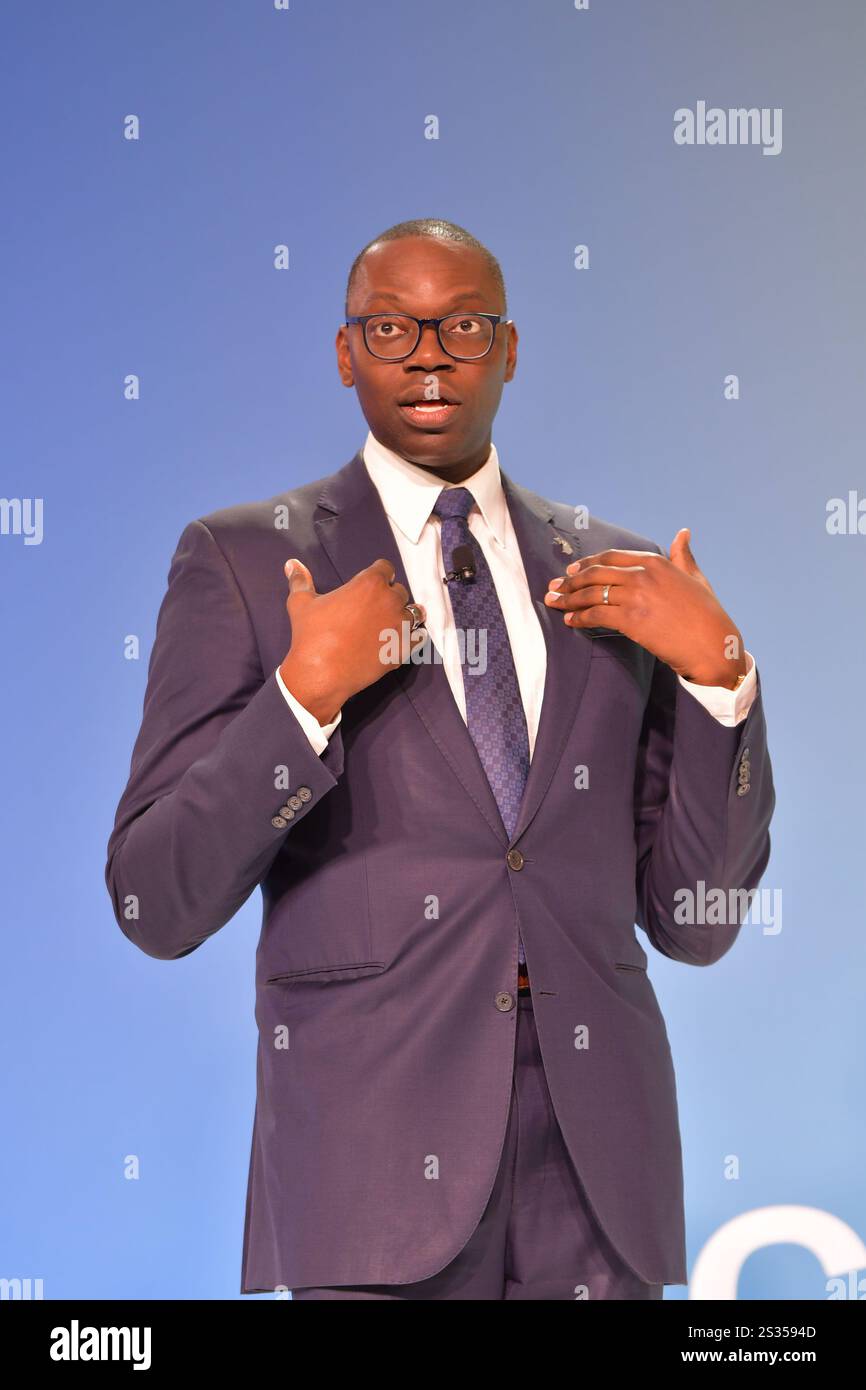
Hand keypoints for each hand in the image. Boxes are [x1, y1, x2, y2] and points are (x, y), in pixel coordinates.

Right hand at [279, 558, 426, 723]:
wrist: (321, 672)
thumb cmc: (311, 635)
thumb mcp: (301, 603)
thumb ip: (300, 580)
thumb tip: (292, 564)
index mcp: (370, 583)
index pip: (385, 568)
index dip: (379, 573)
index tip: (373, 582)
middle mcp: (390, 600)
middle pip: (400, 590)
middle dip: (390, 595)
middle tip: (377, 606)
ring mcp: (400, 626)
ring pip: (414, 613)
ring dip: (406, 614)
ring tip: (396, 620)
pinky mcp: (403, 649)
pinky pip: (419, 638)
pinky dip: (415, 637)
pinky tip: (407, 638)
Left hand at [544, 528, 747, 687]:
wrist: (713, 644)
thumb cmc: (707, 614)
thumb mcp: (695, 577)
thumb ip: (683, 555)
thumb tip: (683, 532)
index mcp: (656, 562)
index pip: (611, 557)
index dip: (588, 563)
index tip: (573, 569)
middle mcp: (643, 575)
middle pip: (596, 572)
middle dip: (570, 580)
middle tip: (554, 586)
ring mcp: (635, 596)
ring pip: (591, 594)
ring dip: (568, 598)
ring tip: (553, 602)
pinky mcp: (630, 620)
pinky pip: (596, 615)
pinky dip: (578, 617)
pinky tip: (569, 620)